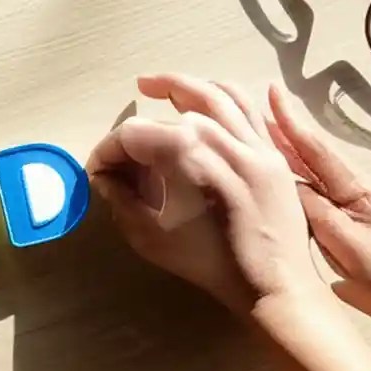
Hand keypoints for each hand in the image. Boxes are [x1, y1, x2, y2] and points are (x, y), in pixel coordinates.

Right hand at [86, 74, 322, 313]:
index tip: (97, 172)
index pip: (130, 135)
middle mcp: (217, 132)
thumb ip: (121, 198)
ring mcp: (251, 138)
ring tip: (156, 86)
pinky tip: (210, 95)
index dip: (106, 152)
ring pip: (212, 94)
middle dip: (134, 134)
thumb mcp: (149, 236)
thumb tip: (105, 176)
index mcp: (183, 150)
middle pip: (165, 116)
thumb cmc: (208, 263)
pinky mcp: (272, 150)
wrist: (272, 284)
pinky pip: (248, 108)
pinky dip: (224, 94)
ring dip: (179, 86)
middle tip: (120, 156)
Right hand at [266, 85, 370, 338]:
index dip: (289, 120)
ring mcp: (346, 211)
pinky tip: (277, 186)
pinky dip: (289, 185)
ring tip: (255, 139)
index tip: (271, 90)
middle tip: (249, 109)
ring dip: (281, 156)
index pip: (312, 147)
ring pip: (306, 177)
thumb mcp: (348, 242)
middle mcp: (347, 192)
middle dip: (279, 132)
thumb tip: (280, 182)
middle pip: (307, 156)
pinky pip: (309, 200)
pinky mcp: (344, 232)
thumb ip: (314, 212)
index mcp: (351, 188)